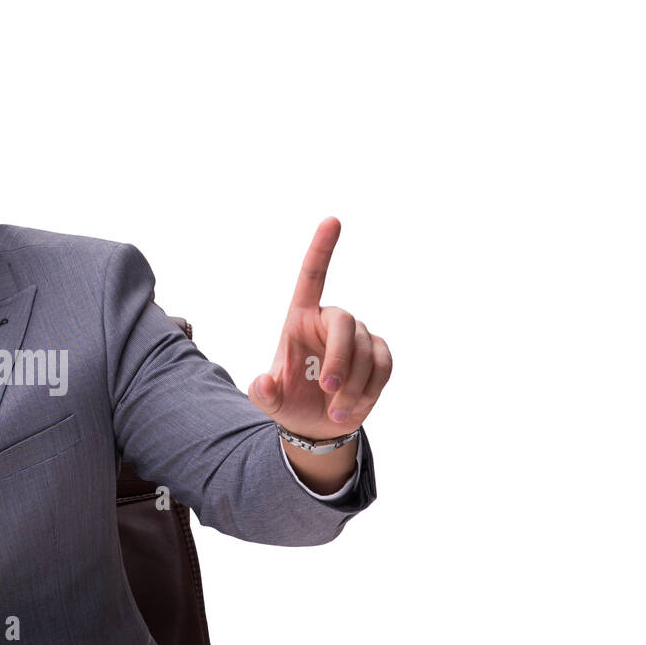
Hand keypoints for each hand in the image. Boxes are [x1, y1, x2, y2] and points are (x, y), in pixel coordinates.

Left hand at [247, 217, 391, 438]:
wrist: (318, 424)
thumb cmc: (290, 401)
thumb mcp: (269, 401)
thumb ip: (262, 393)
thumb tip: (263, 384)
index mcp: (299, 319)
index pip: (312, 277)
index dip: (322, 250)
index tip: (332, 220)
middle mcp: (330, 321)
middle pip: (346, 322)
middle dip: (339, 357)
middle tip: (327, 388)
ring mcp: (357, 337)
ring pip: (365, 350)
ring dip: (352, 384)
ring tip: (334, 411)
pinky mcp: (378, 354)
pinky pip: (383, 365)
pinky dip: (369, 388)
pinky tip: (352, 406)